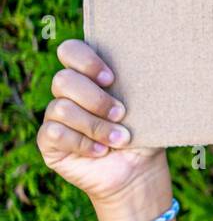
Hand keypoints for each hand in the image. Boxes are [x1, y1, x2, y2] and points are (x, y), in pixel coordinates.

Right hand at [37, 39, 166, 210]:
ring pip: (62, 108)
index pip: (71, 51)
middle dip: (96, 99)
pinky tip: (101, 151)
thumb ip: (142, 84)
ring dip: (96, 126)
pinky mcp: (49, 141)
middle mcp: (69, 92)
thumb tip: (156, 64)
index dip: (85, 60)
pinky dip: (83, 144)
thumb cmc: (145, 132)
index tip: (111, 78)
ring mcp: (56, 116)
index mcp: (90, 76)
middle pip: (64, 80)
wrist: (139, 169)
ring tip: (120, 139)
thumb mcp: (148, 106)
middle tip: (121, 114)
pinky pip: (54, 133)